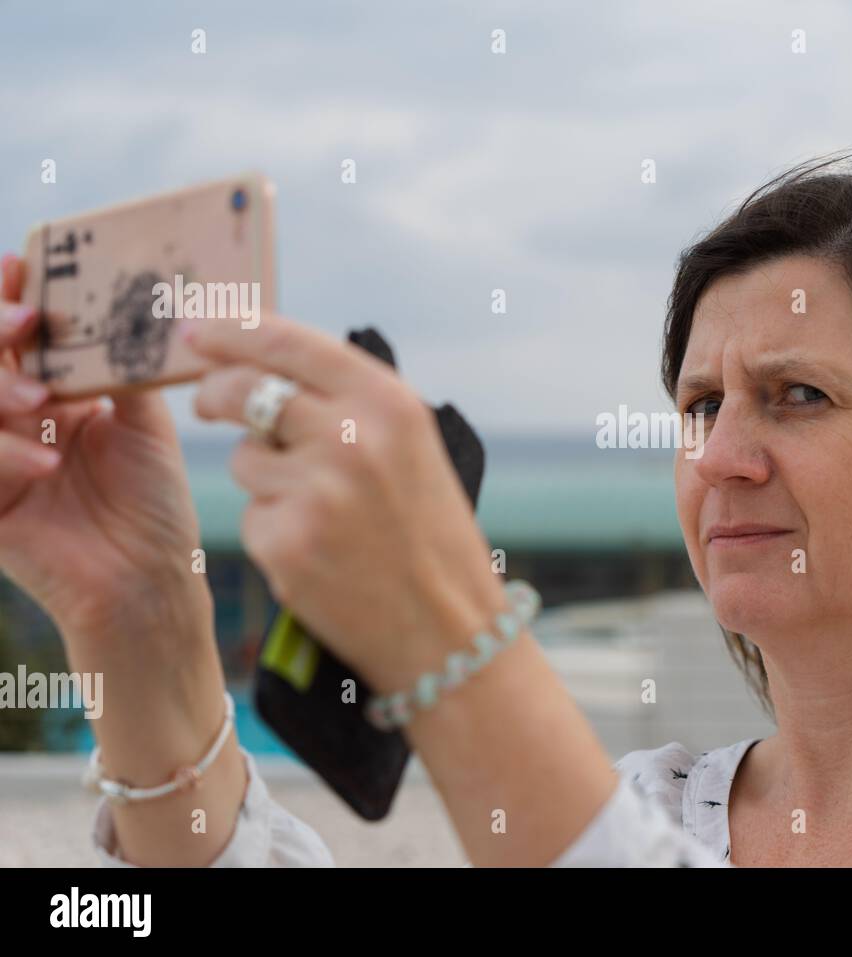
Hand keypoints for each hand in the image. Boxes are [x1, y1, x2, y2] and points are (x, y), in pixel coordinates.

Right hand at [0, 254, 208, 635]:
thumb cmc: (154, 502)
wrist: (151, 579)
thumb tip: (125, 307)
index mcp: (50, 391)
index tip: (21, 266)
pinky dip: (3, 455)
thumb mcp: (145, 424)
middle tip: (26, 322)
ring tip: (44, 400)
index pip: (10, 333)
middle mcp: (13, 417)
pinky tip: (46, 463)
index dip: (5, 296)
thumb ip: (124, 370)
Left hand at [186, 311, 505, 692]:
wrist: (449, 628)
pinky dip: (273, 524)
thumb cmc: (428, 532)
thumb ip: (348, 400)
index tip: (198, 330)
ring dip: (262, 472)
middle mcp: (351, 438)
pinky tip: (317, 548)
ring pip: (243, 456)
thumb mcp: (410, 446)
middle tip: (207, 401)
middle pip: (244, 390)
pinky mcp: (285, 541)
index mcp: (389, 403)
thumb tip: (261, 362)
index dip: (232, 330)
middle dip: (215, 391)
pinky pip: (251, 512)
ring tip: (319, 507)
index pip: (288, 342)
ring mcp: (316, 491)